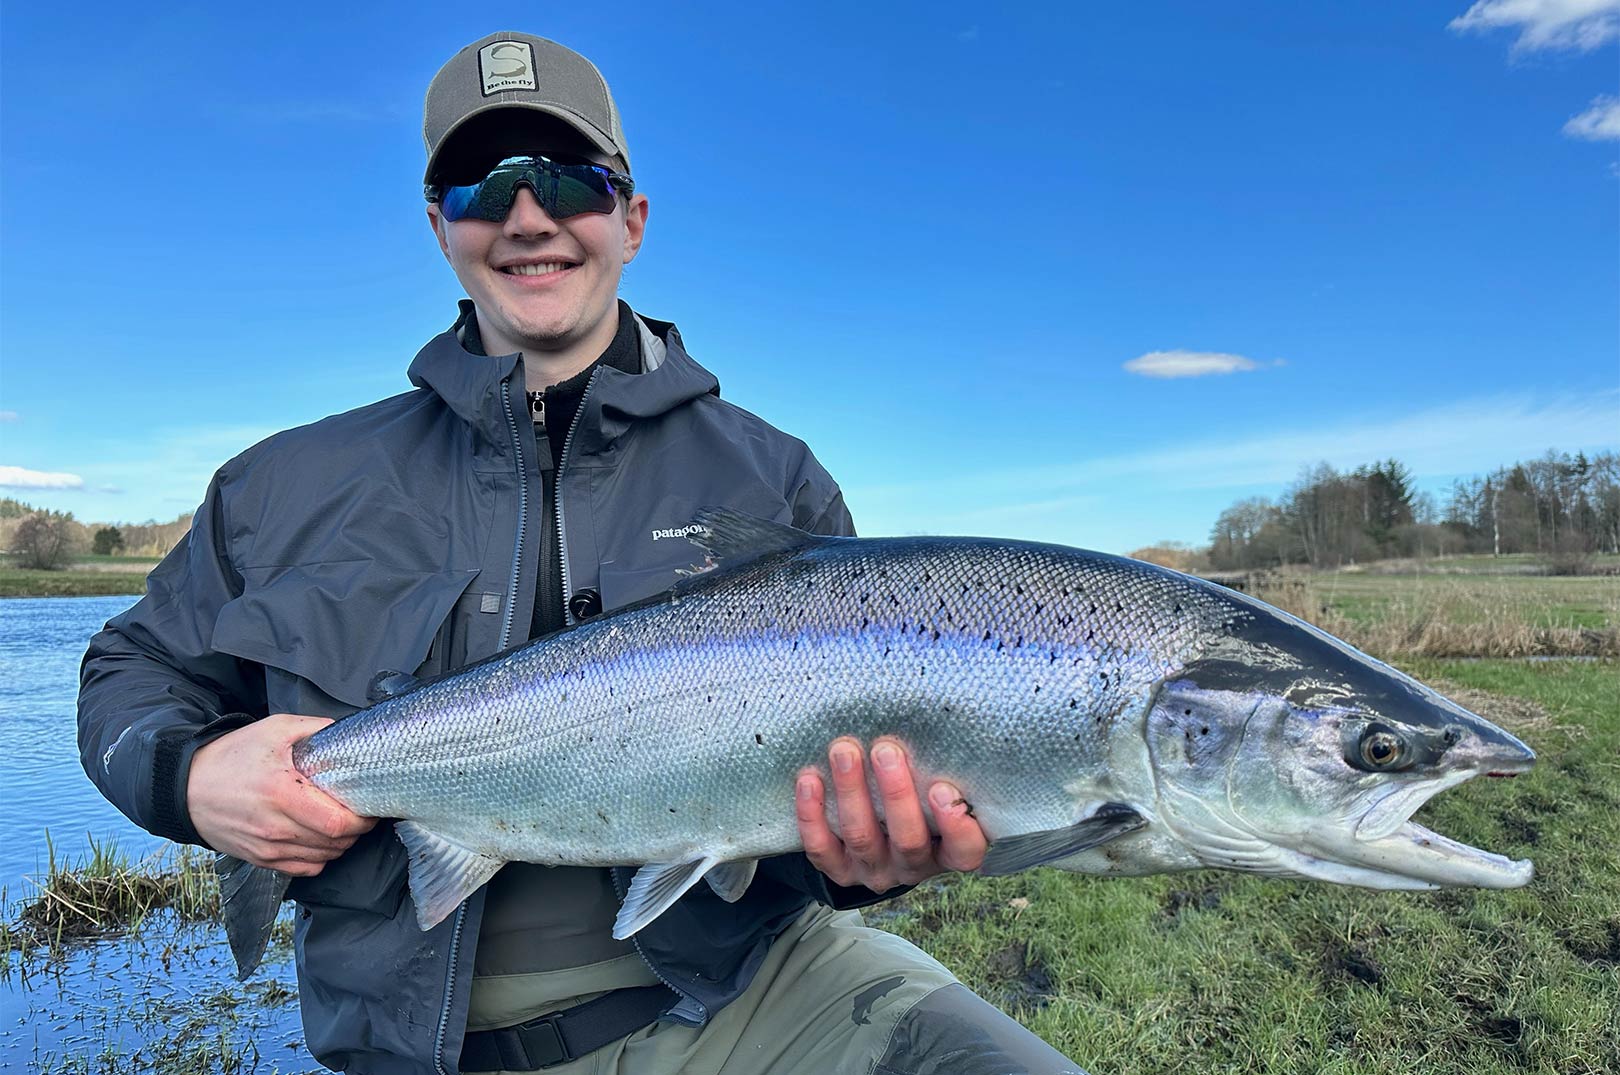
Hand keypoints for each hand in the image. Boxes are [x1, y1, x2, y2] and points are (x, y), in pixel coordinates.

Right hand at [187, 713, 375, 874]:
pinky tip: (321, 839)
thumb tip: (346, 732)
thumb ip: (314, 729)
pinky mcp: (260, 860)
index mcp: (282, 793)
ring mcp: (267, 848)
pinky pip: (305, 868)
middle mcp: (275, 827)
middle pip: (336, 842)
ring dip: (341, 843)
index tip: (369, 805)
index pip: (338, 822)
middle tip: (361, 812)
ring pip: (324, 857)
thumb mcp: (273, 730)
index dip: (362, 818)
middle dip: (357, 829)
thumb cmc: (231, 757)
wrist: (186, 788)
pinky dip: (321, 857)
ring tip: (342, 823)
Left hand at [795, 736, 986, 892]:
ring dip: (852, 791)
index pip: (964, 851)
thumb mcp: (936, 787)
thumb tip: (937, 717)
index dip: (956, 825)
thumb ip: (943, 768)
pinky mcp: (838, 870)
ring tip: (844, 751)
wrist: (876, 830)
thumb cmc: (918, 795)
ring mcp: (874, 870)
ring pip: (861, 837)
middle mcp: (912, 866)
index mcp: (948, 851)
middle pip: (908, 840)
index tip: (942, 787)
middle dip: (895, 794)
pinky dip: (812, 815)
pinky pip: (821, 848)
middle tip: (885, 750)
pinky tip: (809, 779)